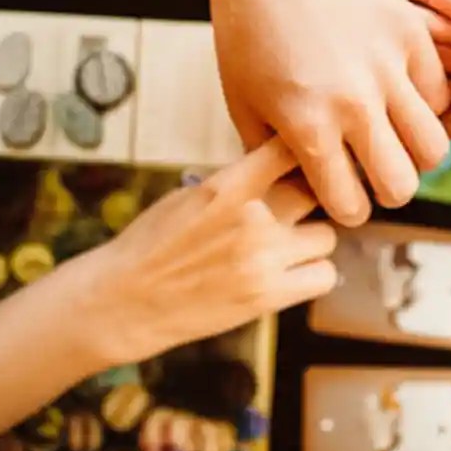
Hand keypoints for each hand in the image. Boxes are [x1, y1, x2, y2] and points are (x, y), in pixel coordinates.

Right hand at [71, 138, 336, 367]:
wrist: (124, 300)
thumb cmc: (152, 245)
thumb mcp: (189, 196)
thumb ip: (235, 184)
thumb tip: (277, 172)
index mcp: (227, 185)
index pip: (288, 150)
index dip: (304, 152)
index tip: (308, 157)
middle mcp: (251, 218)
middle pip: (316, 192)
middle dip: (310, 200)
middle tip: (299, 211)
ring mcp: (263, 258)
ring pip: (326, 237)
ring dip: (313, 242)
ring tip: (290, 249)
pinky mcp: (269, 296)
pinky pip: (324, 276)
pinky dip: (313, 275)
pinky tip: (293, 274)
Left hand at [208, 0, 450, 224]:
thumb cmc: (248, 27)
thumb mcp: (242, 100)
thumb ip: (271, 156)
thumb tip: (300, 194)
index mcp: (306, 125)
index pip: (349, 205)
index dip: (345, 207)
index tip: (341, 193)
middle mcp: (353, 102)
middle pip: (401, 186)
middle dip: (386, 190)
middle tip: (372, 172)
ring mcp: (388, 67)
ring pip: (432, 148)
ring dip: (413, 154)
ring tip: (393, 140)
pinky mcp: (411, 34)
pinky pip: (439, 94)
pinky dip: (424, 106)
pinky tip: (398, 95)